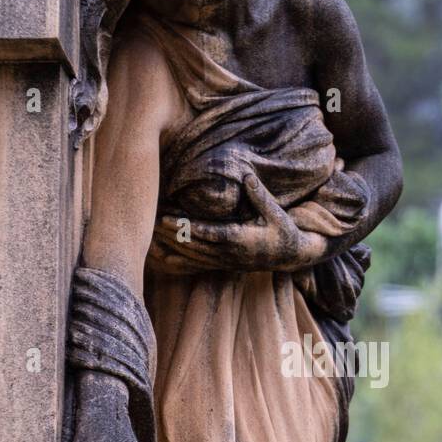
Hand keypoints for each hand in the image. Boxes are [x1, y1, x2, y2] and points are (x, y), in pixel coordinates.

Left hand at [150, 175, 330, 274]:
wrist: (292, 255)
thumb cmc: (284, 230)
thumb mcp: (276, 212)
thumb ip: (260, 195)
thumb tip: (247, 176)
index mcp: (238, 239)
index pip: (205, 234)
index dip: (184, 228)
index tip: (167, 219)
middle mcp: (228, 253)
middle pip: (193, 245)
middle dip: (171, 235)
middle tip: (149, 223)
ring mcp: (225, 261)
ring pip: (192, 257)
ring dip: (171, 247)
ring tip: (151, 237)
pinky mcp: (223, 264)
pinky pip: (197, 265)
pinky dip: (179, 261)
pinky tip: (163, 258)